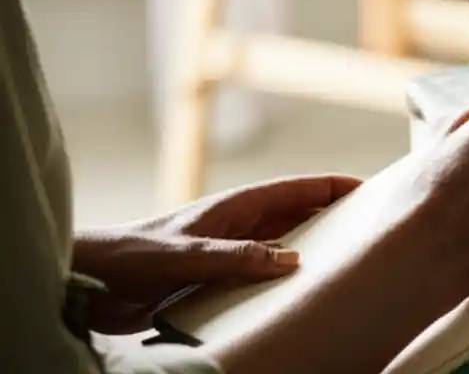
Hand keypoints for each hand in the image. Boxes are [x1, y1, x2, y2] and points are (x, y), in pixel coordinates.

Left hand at [73, 174, 360, 333]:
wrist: (93, 281)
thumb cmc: (132, 256)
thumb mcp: (188, 255)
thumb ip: (237, 255)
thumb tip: (291, 258)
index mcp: (235, 206)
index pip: (296, 188)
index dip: (332, 185)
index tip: (367, 186)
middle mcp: (237, 224)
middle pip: (297, 214)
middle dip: (332, 214)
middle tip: (369, 224)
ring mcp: (229, 249)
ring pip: (283, 243)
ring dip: (310, 246)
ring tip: (345, 257)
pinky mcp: (218, 275)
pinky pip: (263, 272)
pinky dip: (284, 276)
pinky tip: (298, 291)